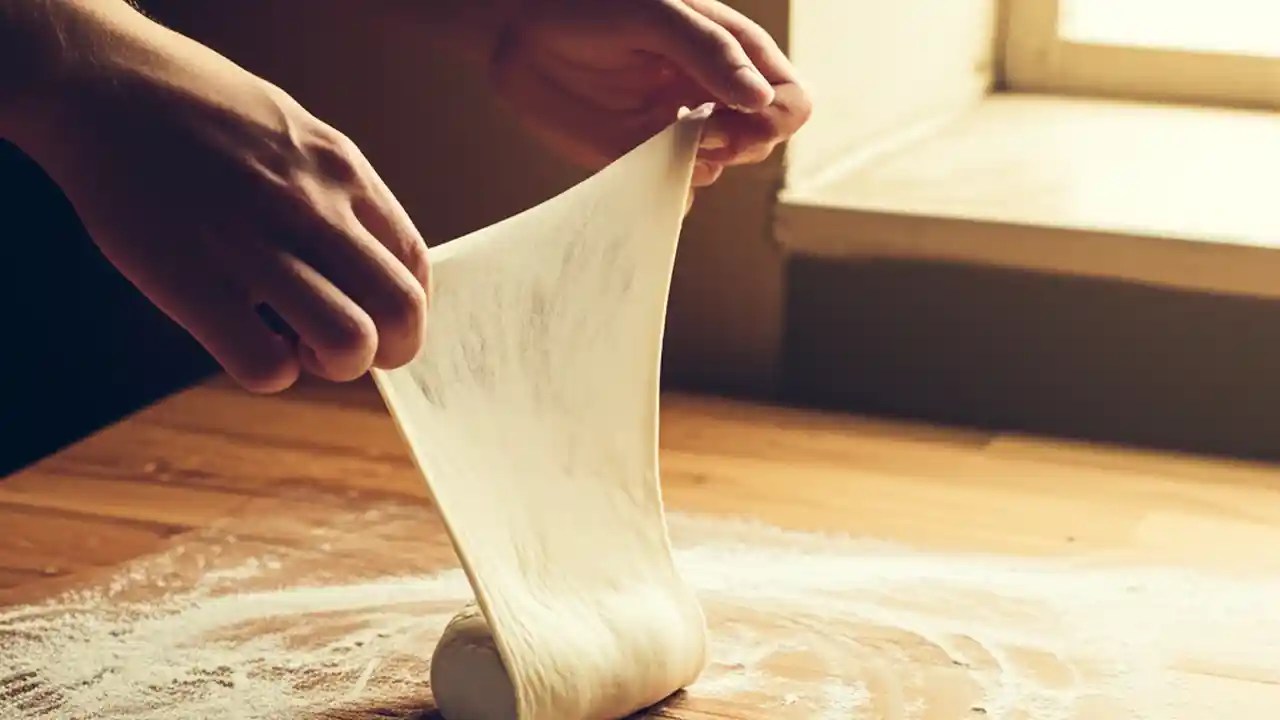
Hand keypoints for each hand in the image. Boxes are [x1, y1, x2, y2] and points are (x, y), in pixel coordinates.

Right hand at [7, 3, 428, 392]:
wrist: (101, 82)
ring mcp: (256, 243)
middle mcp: (314, 206)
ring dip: (332, 365)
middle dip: (388, 349)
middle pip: (401, 311)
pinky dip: (268, 372)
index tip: (367, 313)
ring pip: (348, 343)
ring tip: (293, 343)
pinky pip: (266, 365)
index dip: (399, 307)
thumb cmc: (195, 110)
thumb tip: (362, 256)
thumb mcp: (292, 131)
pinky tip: (244, 340)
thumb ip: (333, 191)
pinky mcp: (194, 280)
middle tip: (343, 345)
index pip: (414, 264)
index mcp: (342, 171)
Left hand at [487, 0, 810, 187]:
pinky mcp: (642, 155)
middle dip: (739, 143)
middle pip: (763, 142)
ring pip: (719, 169)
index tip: (733, 115)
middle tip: (698, 129)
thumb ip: (710, 52)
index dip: (774, 118)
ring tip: (663, 133)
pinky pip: (676, 190)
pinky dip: (668, 187)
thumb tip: (759, 99)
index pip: (790, 99)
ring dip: (699, 163)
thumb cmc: (591, 5)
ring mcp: (678, 128)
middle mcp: (713, 93)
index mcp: (731, 53)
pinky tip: (644, 157)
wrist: (520, 31)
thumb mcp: (657, 13)